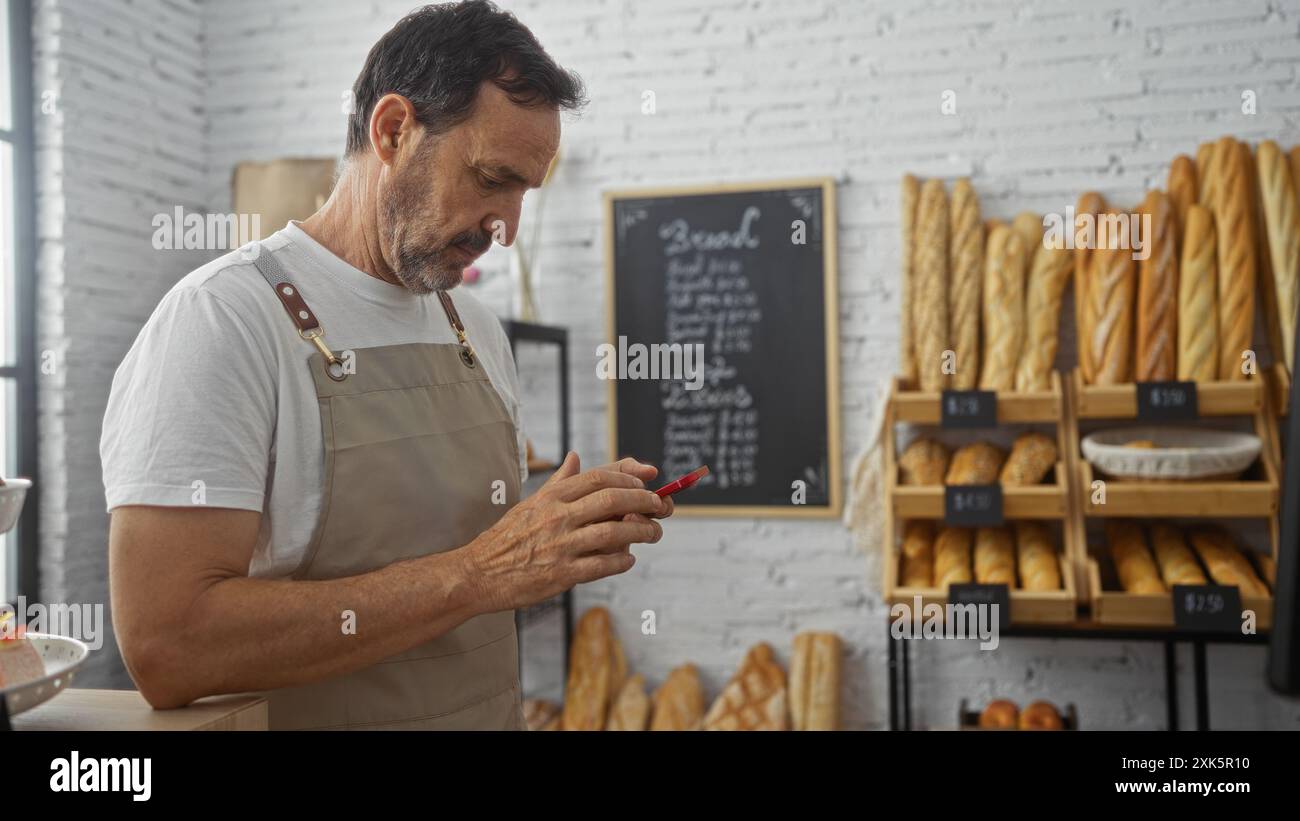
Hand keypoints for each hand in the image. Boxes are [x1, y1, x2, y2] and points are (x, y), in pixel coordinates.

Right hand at [461, 452, 671, 611]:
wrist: (479, 573)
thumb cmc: (507, 538)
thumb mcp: (530, 503)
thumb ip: (558, 481)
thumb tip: (575, 457)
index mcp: (552, 497)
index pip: (599, 477)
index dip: (629, 477)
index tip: (648, 480)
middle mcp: (558, 517)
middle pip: (613, 500)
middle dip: (645, 501)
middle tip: (660, 506)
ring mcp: (561, 545)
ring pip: (615, 533)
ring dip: (642, 532)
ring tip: (654, 534)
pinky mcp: (562, 574)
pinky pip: (602, 565)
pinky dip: (622, 561)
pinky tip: (628, 559)